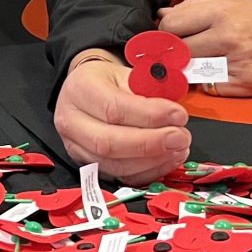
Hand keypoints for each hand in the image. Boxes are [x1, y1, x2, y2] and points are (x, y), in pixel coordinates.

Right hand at [53, 50, 191, 183]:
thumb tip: (174, 115)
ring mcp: (76, 147)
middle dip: (152, 144)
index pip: (114, 109)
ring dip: (153, 160)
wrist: (88, 89)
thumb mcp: (128, 73)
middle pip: (110, 143)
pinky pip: (120, 177)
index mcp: (79, 90)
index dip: (150, 116)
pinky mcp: (88, 165)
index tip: (178, 115)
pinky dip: (148, 172)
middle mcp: (71, 121)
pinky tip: (167, 159)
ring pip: (115, 165)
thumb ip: (149, 91)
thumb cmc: (109, 81)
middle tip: (180, 137)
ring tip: (178, 148)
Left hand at [157, 0, 251, 96]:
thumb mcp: (235, 3)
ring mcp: (236, 64)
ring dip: (191, 69)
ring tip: (204, 61)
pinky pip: (211, 88)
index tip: (165, 37)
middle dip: (176, 53)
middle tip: (180, 52)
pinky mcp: (245, 86)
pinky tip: (221, 72)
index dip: (164, 33)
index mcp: (222, 12)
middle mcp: (228, 37)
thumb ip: (196, 9)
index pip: (172, 26)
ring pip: (192, 72)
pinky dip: (210, 82)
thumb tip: (164, 16)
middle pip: (179, 51)